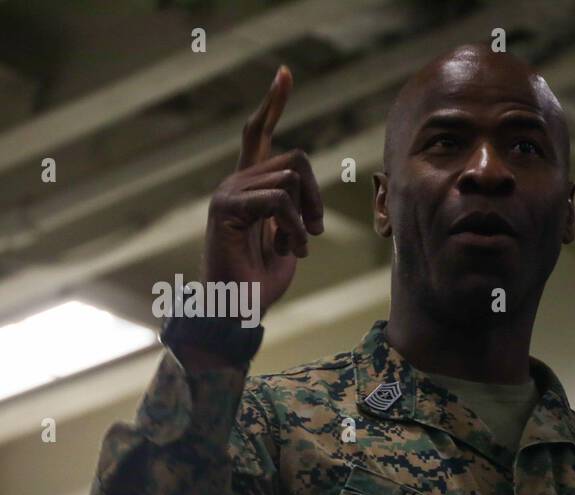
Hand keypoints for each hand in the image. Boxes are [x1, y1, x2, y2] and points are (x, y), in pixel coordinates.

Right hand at [202, 65, 323, 310]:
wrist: (238, 309)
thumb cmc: (263, 279)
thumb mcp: (291, 238)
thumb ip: (297, 209)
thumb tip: (305, 194)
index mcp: (252, 185)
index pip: (259, 133)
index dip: (273, 103)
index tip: (285, 72)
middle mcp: (237, 181)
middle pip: (296, 159)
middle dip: (316, 197)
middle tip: (314, 231)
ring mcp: (229, 191)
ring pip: (290, 179)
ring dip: (305, 219)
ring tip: (295, 246)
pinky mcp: (226, 206)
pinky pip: (278, 201)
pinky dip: (294, 228)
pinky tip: (289, 249)